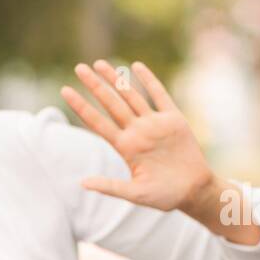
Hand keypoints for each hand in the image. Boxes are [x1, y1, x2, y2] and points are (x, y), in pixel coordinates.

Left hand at [60, 60, 215, 214]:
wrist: (194, 191)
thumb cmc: (165, 196)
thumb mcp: (136, 194)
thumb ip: (111, 187)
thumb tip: (82, 183)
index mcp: (126, 147)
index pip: (98, 122)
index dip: (81, 106)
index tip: (65, 90)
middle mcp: (137, 131)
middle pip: (111, 104)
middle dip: (95, 86)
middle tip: (78, 67)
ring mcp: (154, 123)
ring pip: (131, 96)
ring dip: (116, 79)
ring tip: (99, 63)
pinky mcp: (173, 119)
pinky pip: (159, 95)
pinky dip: (148, 81)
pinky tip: (136, 67)